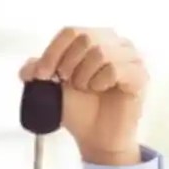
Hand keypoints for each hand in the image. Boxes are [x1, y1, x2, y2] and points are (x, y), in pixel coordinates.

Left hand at [19, 27, 149, 165]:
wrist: (95, 136)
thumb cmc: (79, 109)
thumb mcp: (50, 87)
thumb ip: (36, 71)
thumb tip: (28, 68)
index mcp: (95, 39)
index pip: (70, 32)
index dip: (52, 53)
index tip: (41, 75)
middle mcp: (115, 43)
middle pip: (85, 38)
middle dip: (68, 64)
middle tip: (67, 83)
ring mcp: (131, 57)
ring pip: (100, 52)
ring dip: (84, 76)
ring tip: (86, 88)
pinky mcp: (139, 75)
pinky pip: (114, 69)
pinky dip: (100, 82)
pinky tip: (101, 90)